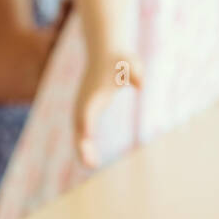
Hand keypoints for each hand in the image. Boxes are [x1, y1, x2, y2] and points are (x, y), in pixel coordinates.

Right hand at [73, 50, 141, 167]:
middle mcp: (83, 103)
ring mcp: (81, 107)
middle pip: (79, 128)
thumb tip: (141, 84)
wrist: (104, 52)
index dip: (86, 126)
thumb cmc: (119, 60)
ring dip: (82, 149)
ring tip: (91, 166)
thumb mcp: (130, 64)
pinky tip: (92, 158)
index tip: (86, 140)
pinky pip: (81, 131)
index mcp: (92, 94)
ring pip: (78, 132)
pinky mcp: (84, 110)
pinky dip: (84, 144)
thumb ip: (135, 74)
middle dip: (82, 146)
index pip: (86, 113)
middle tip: (91, 165)